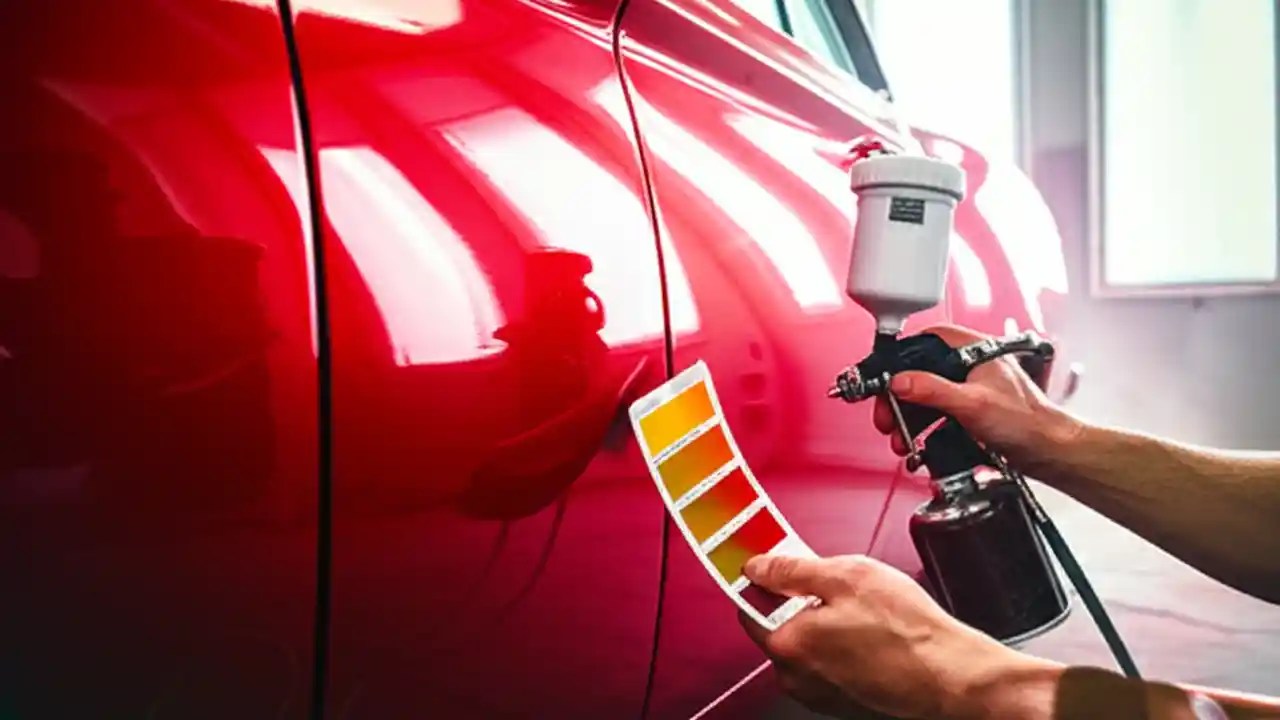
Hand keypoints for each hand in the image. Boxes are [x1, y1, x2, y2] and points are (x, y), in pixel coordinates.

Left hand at [740, 554, 1061, 719]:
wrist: (951, 677)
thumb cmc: (907, 633)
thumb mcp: (846, 576)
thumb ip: (793, 569)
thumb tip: (759, 566)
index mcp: (788, 645)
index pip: (749, 608)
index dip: (761, 581)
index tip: (770, 565)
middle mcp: (797, 677)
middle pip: (779, 627)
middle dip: (798, 601)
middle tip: (830, 581)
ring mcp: (820, 694)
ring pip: (808, 645)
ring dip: (822, 623)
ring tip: (861, 608)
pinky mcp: (845, 701)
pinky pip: (830, 663)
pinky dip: (841, 645)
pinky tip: (871, 631)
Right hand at [872, 324, 1084, 478]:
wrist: (1050, 452)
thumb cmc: (1027, 423)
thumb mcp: (972, 404)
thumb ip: (932, 390)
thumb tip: (899, 381)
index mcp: (974, 350)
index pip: (928, 339)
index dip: (901, 355)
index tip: (883, 375)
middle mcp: (971, 366)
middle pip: (921, 371)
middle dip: (899, 396)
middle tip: (886, 414)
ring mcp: (971, 389)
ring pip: (927, 396)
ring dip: (909, 418)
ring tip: (900, 437)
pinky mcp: (972, 411)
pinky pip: (938, 415)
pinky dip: (924, 429)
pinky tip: (918, 445)